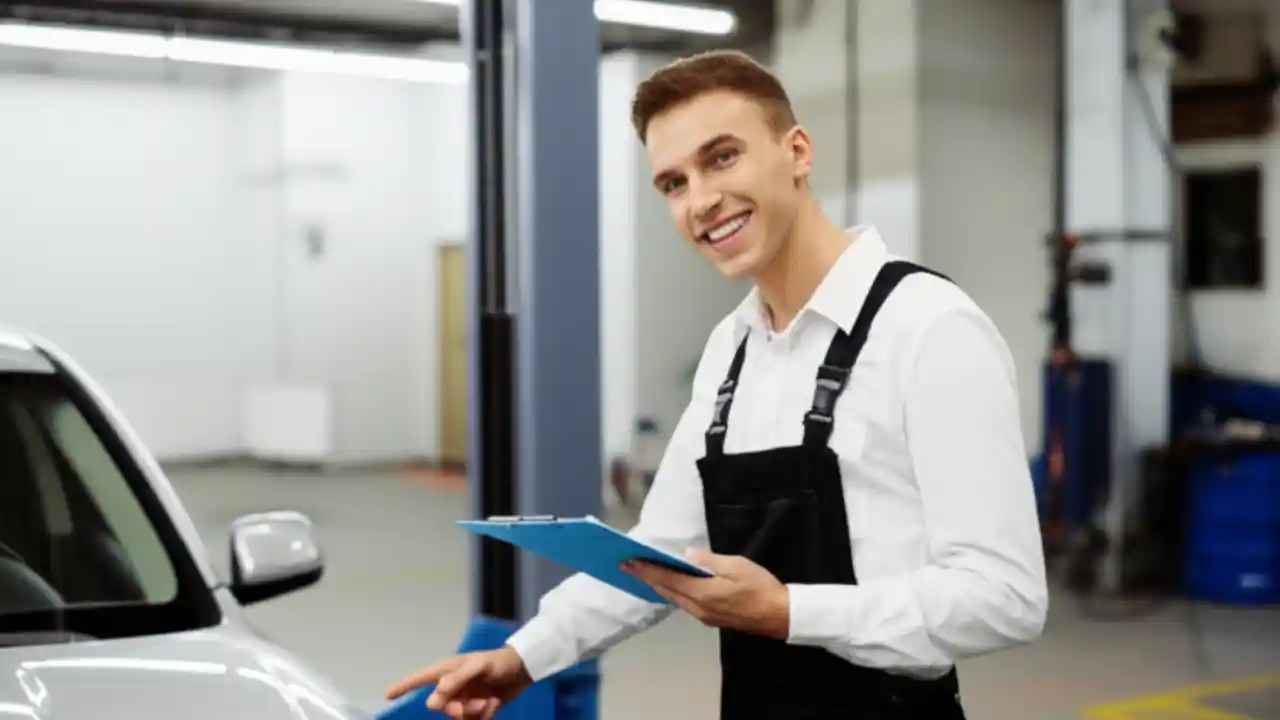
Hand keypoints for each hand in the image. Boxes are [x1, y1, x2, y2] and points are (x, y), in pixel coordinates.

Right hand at [385, 646, 532, 719]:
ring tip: (489, 700)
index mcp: (448, 670)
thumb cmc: (499, 662)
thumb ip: (457, 679)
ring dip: (474, 712)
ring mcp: (464, 698)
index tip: (387, 695)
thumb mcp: (479, 666)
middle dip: (456, 709)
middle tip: (472, 703)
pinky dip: (484, 716)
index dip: (404, 686)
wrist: (523, 671)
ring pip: (458, 717)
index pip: (421, 679)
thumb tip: (435, 695)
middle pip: (441, 706)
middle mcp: (453, 686)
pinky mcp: (477, 710)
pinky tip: (494, 703)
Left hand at [623, 549, 789, 639]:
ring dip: (659, 586)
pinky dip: (673, 592)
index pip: (667, 579)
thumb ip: (709, 561)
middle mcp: (698, 608)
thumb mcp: (736, 566)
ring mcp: (704, 616)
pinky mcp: (712, 619)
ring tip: (646, 573)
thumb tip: (687, 555)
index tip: (628, 562)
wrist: (779, 615)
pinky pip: (685, 604)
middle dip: (647, 578)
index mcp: (702, 593)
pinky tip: (672, 585)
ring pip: (675, 599)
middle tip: (629, 565)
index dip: (646, 570)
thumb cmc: (760, 587)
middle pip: (666, 591)